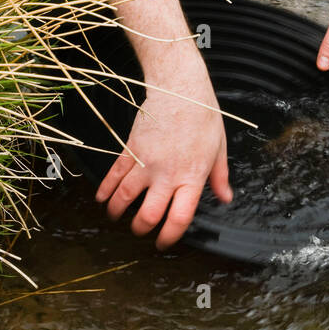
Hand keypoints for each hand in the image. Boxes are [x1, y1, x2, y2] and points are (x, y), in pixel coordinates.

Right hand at [95, 65, 231, 248]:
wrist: (179, 87)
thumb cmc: (203, 115)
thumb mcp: (219, 147)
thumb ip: (219, 177)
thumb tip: (226, 198)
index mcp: (192, 177)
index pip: (179, 217)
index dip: (169, 237)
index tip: (163, 243)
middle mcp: (167, 173)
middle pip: (149, 214)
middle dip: (141, 228)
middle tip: (139, 229)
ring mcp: (146, 161)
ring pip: (126, 196)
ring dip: (118, 211)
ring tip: (116, 216)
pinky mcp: (131, 148)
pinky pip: (114, 173)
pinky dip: (105, 189)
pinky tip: (102, 198)